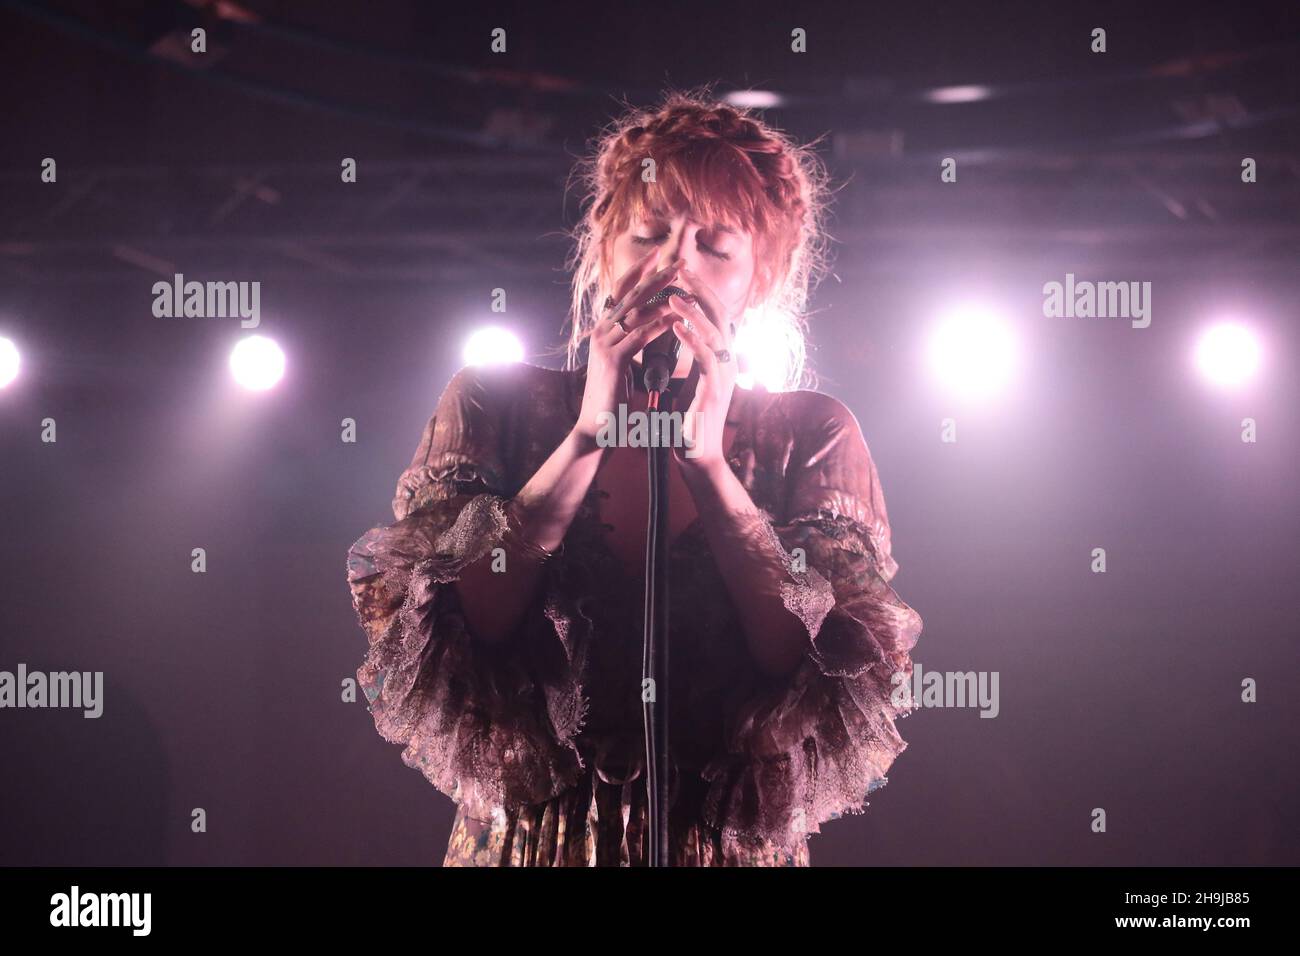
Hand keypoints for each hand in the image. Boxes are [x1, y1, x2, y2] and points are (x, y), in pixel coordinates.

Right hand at [571, 250, 685, 445]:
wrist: (596, 427)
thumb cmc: (613, 397)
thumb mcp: (623, 361)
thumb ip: (632, 341)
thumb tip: (651, 323)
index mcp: (604, 329)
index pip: (621, 291)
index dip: (639, 272)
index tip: (659, 255)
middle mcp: (600, 331)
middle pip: (630, 294)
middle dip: (655, 276)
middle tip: (678, 262)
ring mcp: (604, 344)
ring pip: (637, 312)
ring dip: (663, 296)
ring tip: (684, 284)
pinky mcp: (613, 360)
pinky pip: (640, 336)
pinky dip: (660, 325)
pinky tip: (677, 317)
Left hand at [667, 267, 737, 471]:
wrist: (696, 453)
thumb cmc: (689, 420)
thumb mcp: (691, 382)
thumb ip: (692, 359)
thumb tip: (682, 335)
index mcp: (721, 357)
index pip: (715, 314)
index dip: (700, 291)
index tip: (680, 273)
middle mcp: (728, 361)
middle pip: (720, 314)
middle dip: (699, 290)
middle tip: (681, 269)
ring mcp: (724, 374)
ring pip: (714, 332)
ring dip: (693, 312)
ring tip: (672, 295)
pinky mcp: (715, 389)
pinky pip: (706, 357)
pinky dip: (692, 339)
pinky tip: (677, 327)